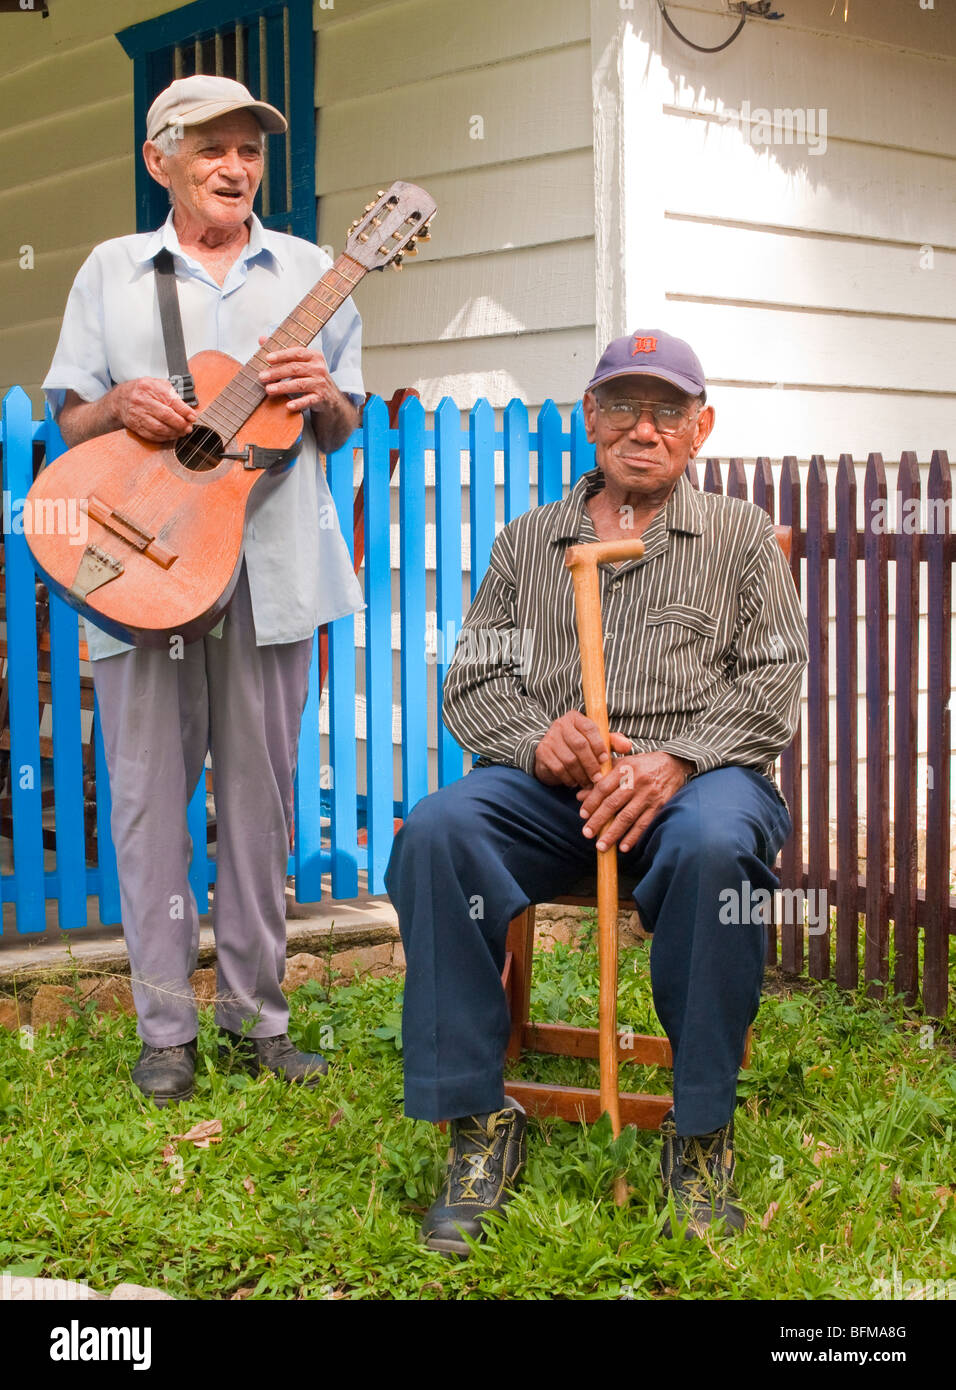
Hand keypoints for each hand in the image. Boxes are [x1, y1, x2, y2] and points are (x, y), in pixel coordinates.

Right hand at [113, 377, 197, 441]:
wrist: (122, 398)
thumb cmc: (144, 391)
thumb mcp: (159, 385)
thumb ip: (174, 396)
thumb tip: (188, 411)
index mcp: (150, 387)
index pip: (171, 400)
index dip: (185, 411)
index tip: (193, 417)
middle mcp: (141, 400)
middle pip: (165, 415)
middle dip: (180, 424)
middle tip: (188, 427)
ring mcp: (136, 414)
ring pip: (158, 428)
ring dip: (173, 432)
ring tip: (181, 432)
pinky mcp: (134, 425)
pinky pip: (151, 435)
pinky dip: (164, 437)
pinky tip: (170, 435)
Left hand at [257, 337, 337, 413]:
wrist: (330, 395)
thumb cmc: (310, 375)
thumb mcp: (301, 361)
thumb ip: (282, 351)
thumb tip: (261, 339)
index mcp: (314, 356)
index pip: (297, 353)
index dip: (282, 355)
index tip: (267, 358)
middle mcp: (318, 368)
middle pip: (295, 368)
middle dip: (277, 372)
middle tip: (262, 376)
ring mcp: (320, 383)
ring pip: (300, 384)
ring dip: (283, 387)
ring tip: (269, 389)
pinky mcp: (321, 397)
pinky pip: (308, 400)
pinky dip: (298, 403)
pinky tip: (288, 406)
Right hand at [533, 712, 632, 787]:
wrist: (552, 754)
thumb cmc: (580, 748)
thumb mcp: (597, 742)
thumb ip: (613, 742)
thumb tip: (627, 746)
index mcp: (576, 718)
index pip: (590, 728)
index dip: (599, 745)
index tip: (606, 759)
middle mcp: (561, 724)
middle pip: (579, 745)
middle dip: (592, 764)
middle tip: (598, 778)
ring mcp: (549, 738)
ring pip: (569, 759)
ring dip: (582, 774)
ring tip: (588, 783)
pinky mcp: (541, 752)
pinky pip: (558, 768)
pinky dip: (569, 778)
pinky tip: (575, 782)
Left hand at [575, 750, 692, 852]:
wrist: (674, 764)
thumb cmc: (642, 765)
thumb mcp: (622, 764)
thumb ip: (601, 779)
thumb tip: (580, 795)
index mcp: (625, 768)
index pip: (603, 787)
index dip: (591, 802)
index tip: (583, 815)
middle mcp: (636, 781)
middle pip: (613, 804)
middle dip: (598, 820)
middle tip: (587, 834)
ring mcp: (649, 795)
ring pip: (627, 817)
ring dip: (613, 833)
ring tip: (601, 846)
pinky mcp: (659, 805)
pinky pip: (644, 824)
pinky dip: (633, 837)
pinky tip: (623, 847)